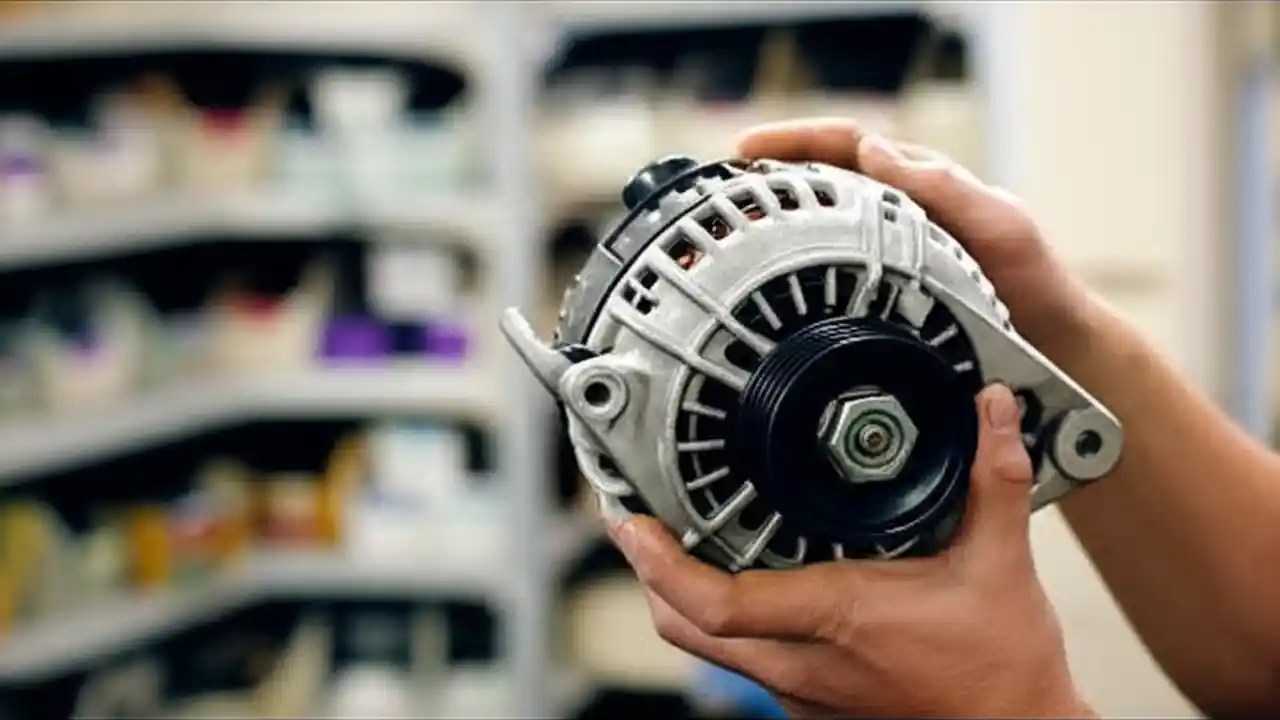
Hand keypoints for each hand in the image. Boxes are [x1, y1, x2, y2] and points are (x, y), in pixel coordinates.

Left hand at [606, 385, 1094, 717]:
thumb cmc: (1002, 669)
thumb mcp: (1001, 565)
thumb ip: (993, 481)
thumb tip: (993, 415)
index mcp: (836, 617)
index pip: (717, 603)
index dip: (659, 563)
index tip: (631, 521)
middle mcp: (804, 661)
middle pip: (684, 625)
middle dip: (647, 571)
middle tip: (634, 519)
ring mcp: (801, 689)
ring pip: (708, 647)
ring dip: (679, 596)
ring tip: (671, 542)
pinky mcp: (811, 703)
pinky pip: (744, 659)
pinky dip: (721, 621)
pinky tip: (740, 582)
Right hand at [735, 118, 1097, 364]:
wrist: (1053, 350)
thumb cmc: (1035, 286)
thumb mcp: (998, 226)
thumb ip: (942, 187)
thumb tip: (872, 151)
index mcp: (921, 185)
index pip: (846, 146)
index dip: (795, 142)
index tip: (748, 151)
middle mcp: (899, 215)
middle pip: (822, 182)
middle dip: (770, 179)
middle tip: (723, 192)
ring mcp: (889, 258)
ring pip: (821, 229)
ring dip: (776, 226)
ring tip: (731, 236)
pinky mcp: (884, 298)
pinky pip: (832, 274)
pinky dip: (797, 271)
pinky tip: (773, 288)